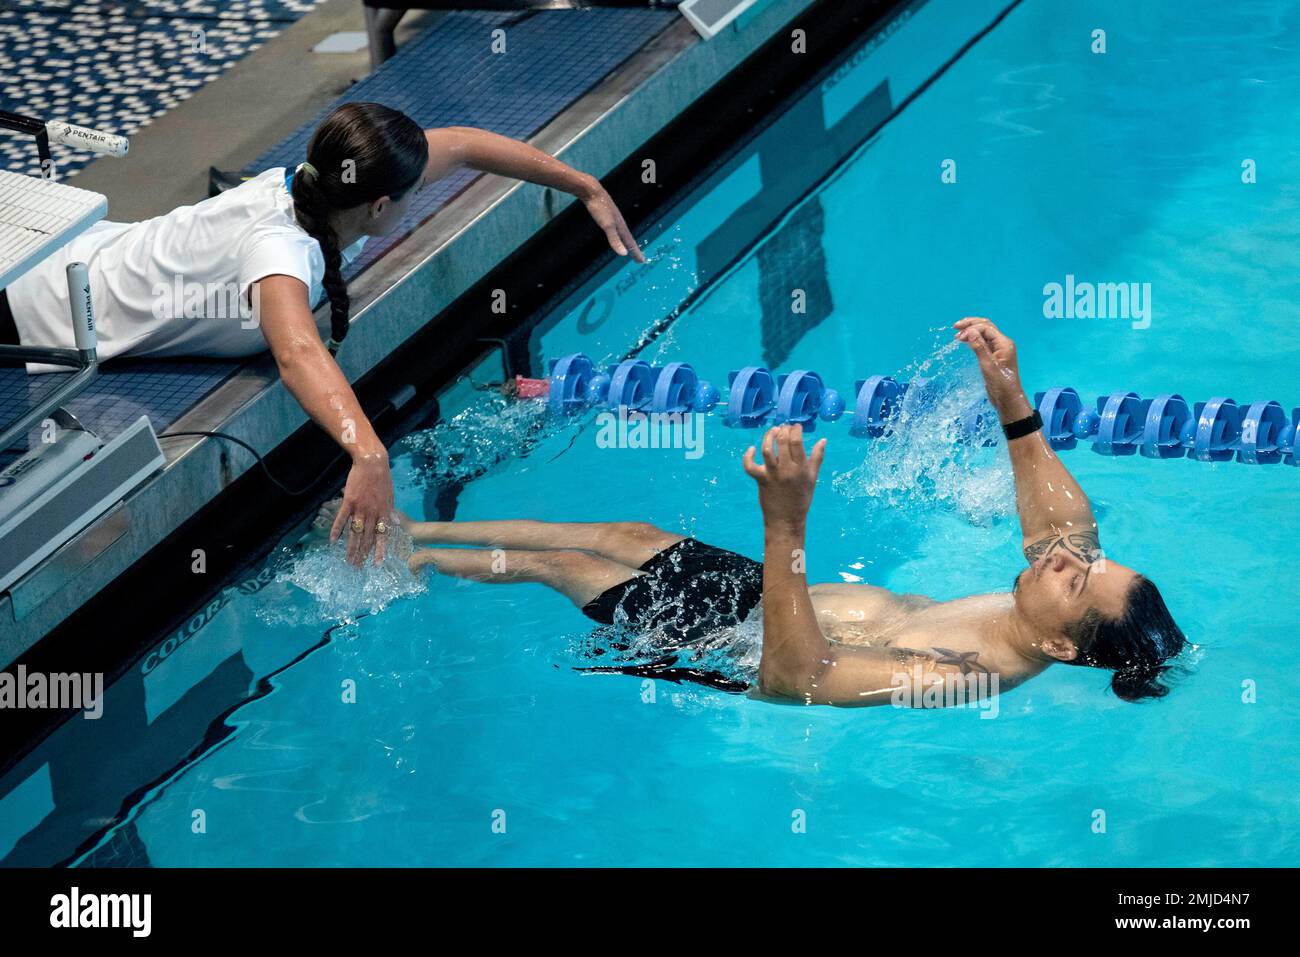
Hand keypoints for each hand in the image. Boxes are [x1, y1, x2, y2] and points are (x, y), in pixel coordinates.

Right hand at [330, 449, 395, 566]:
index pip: (383, 536)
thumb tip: (396, 524)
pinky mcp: (349, 502)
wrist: (372, 463)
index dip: (380, 551)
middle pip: (367, 538)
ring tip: (348, 560)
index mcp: (384, 513)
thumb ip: (390, 512)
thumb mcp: (391, 497)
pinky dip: (336, 530)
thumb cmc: (383, 480)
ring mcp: (360, 508)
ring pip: (355, 533)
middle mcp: (373, 513)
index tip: (377, 564)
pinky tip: (332, 541)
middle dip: (362, 554)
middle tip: (357, 567)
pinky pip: (342, 519)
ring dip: (351, 548)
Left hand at [581, 181, 645, 262]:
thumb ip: (615, 240)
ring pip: (622, 233)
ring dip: (626, 242)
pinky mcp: (606, 214)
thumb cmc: (599, 208)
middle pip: (628, 239)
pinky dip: (617, 234)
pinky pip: (614, 228)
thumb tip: (624, 254)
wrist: (592, 191)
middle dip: (634, 249)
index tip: (642, 262)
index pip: (630, 243)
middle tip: (639, 258)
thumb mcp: (607, 225)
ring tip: (629, 248)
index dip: (636, 253)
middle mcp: (619, 222)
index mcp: (621, 226)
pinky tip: (614, 233)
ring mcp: (613, 218)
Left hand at [742, 424, 826, 531]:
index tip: (796, 426)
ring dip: (768, 437)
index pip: (797, 442)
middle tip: (784, 427)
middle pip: (782, 442)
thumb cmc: (801, 497)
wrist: (787, 519)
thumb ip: (817, 457)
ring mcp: (772, 475)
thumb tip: (823, 440)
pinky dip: (748, 456)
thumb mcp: (812, 477)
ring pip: (766, 450)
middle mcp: (787, 470)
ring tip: (772, 431)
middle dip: (783, 430)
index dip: (795, 430)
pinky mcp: (761, 480)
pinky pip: (750, 466)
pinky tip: (751, 449)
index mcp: (801, 468)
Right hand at [953, 316, 1027, 416]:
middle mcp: (1002, 343)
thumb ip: (979, 347)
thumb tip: (970, 331)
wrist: (1007, 398)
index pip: (986, 328)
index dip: (972, 329)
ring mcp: (998, 349)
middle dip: (971, 324)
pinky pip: (984, 342)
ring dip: (972, 331)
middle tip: (955, 326)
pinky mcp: (993, 356)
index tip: (958, 337)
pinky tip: (966, 341)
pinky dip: (974, 339)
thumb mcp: (988, 365)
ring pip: (984, 333)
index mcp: (1004, 343)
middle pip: (986, 326)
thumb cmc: (1000, 383)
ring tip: (958, 334)